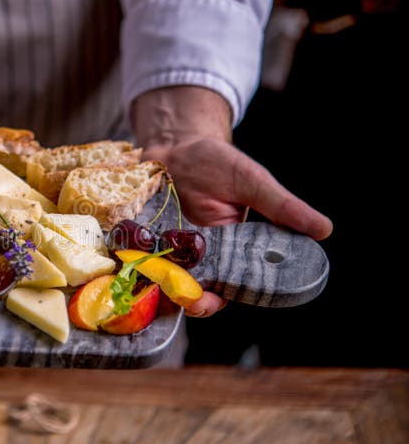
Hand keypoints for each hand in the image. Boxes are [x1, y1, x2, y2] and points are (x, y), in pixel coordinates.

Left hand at [132, 87, 332, 316]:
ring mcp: (160, 247)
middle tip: (174, 297)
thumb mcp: (254, 184)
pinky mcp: (135, 234)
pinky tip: (118, 261)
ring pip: (154, 278)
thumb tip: (325, 229)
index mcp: (225, 254)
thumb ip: (282, 208)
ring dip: (149, 285)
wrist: (179, 142)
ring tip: (144, 285)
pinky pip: (127, 253)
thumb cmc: (221, 164)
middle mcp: (191, 257)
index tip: (207, 301)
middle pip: (183, 290)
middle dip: (178, 299)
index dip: (213, 300)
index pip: (221, 289)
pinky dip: (123, 259)